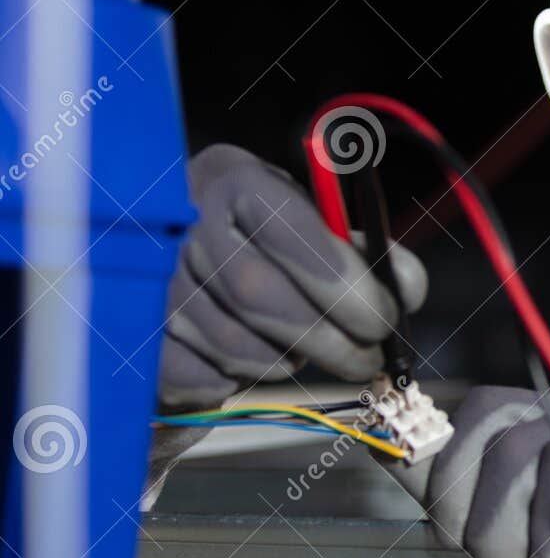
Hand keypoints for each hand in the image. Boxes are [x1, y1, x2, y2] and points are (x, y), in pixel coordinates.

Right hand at [158, 143, 427, 411]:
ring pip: (233, 343)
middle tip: (369, 359)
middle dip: (329, 338)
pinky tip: (255, 359)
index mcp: (232, 178)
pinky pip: (203, 376)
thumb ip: (367, 252)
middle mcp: (180, 222)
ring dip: (287, 359)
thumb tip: (406, 288)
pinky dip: (243, 379)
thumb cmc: (270, 247)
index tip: (386, 318)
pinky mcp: (136, 334)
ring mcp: (147, 280)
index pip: (288, 226)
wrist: (185, 274)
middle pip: (258, 293)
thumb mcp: (317, 228)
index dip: (343, 280)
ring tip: (304, 349)